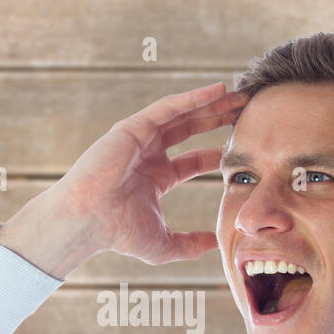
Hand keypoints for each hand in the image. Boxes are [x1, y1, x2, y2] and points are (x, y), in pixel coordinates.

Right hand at [40, 81, 246, 265]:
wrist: (87, 221)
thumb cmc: (117, 233)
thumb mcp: (164, 244)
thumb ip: (191, 243)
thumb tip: (217, 244)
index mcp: (156, 177)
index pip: (194, 160)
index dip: (217, 152)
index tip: (243, 146)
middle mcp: (149, 154)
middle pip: (191, 129)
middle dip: (219, 119)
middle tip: (246, 110)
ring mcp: (140, 138)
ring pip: (182, 113)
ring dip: (211, 102)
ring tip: (238, 93)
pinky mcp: (133, 127)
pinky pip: (168, 106)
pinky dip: (193, 97)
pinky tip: (217, 90)